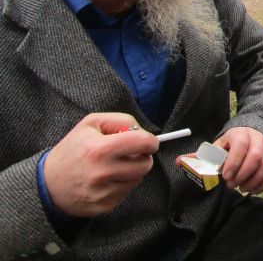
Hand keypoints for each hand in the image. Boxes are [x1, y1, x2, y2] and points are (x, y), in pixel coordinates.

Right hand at [43, 113, 158, 216]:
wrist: (47, 183)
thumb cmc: (73, 149)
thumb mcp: (91, 123)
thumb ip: (121, 121)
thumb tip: (143, 132)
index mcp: (100, 149)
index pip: (143, 143)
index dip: (150, 141)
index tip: (148, 142)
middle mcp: (102, 173)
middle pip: (145, 165)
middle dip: (142, 157)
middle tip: (130, 154)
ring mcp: (103, 193)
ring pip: (138, 179)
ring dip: (132, 171)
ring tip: (115, 166)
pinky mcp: (104, 206)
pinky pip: (127, 193)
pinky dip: (122, 184)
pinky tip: (107, 180)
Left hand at [213, 127, 262, 192]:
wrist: (252, 136)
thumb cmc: (233, 144)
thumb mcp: (221, 145)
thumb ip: (209, 154)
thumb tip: (190, 160)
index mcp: (242, 133)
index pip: (241, 144)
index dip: (233, 162)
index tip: (225, 176)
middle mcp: (258, 138)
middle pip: (256, 156)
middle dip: (242, 174)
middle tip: (232, 185)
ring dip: (253, 181)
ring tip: (241, 188)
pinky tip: (252, 189)